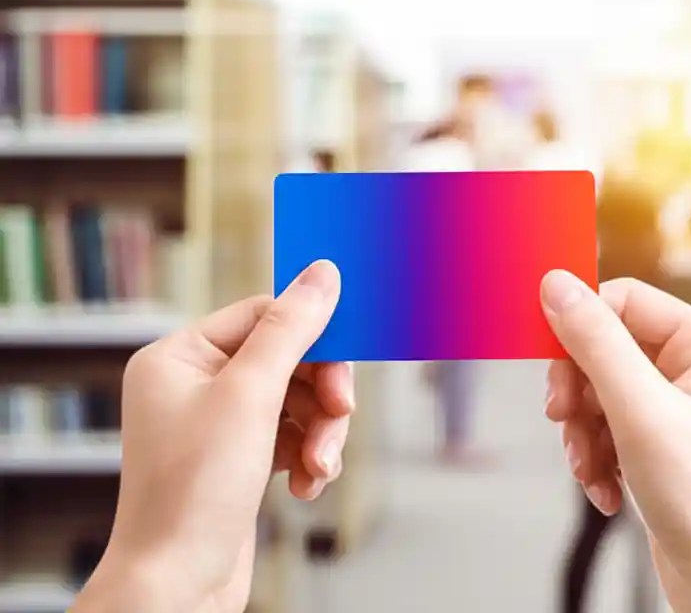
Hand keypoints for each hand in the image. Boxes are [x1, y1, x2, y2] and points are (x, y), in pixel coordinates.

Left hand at [73, 261, 352, 612]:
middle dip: (322, 395)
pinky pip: (293, 438)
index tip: (348, 361)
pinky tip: (308, 486)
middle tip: (341, 418)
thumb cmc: (194, 490)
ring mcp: (216, 425)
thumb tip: (323, 273)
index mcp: (177, 357)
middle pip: (289, 360)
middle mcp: (192, 385)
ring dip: (321, 433)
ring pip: (298, 402)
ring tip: (321, 468)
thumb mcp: (250, 396)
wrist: (177, 585)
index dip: (313, 335)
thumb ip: (291, 330)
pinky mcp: (238, 461)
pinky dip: (309, 458)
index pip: (263, 315)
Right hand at [541, 272, 690, 612]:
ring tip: (589, 471)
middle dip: (579, 393)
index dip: (579, 331)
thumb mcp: (640, 412)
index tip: (550, 374)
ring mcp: (686, 410)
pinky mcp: (670, 448)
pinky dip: (600, 459)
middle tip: (562, 423)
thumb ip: (595, 342)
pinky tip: (606, 492)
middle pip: (608, 349)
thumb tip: (557, 284)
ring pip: (604, 394)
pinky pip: (614, 431)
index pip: (625, 300)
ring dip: (585, 434)